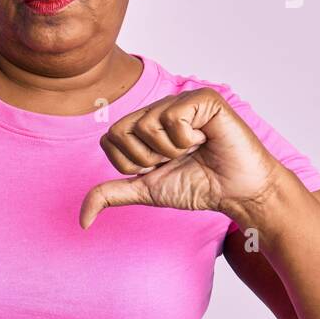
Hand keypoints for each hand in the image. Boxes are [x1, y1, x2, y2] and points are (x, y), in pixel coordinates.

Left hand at [79, 88, 283, 228]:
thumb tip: (82, 220)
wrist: (238, 192)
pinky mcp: (203, 98)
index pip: (108, 139)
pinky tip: (206, 139)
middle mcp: (157, 108)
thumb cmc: (198, 186)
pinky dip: (187, 138)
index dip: (131, 163)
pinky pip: (172, 118)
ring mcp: (179, 100)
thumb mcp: (146, 190)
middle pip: (120, 130)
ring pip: (145, 124)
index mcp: (142, 125)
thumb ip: (111, 195)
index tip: (158, 167)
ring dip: (170, 149)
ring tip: (194, 149)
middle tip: (175, 159)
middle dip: (146, 158)